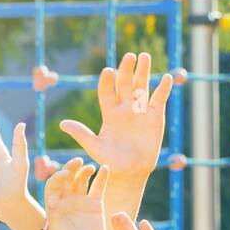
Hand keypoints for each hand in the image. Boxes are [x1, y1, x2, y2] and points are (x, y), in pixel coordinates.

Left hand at [44, 159, 108, 229]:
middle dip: (71, 168)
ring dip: (85, 171)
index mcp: (54, 204)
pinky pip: (98, 188)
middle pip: (68, 179)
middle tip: (77, 161)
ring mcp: (81, 201)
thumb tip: (52, 200)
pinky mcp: (95, 204)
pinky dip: (101, 178)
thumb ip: (55, 215)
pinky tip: (105, 168)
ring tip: (89, 167)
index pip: (54, 185)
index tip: (65, 174)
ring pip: (82, 180)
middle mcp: (67, 200)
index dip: (58, 177)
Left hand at [59, 52, 173, 180]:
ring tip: (145, 57)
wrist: (131, 173)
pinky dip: (163, 89)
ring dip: (143, 72)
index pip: (107, 92)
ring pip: (142, 87)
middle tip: (129, 56)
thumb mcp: (95, 148)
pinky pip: (159, 100)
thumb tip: (62, 124)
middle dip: (127, 70)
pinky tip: (167, 78)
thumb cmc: (110, 162)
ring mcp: (140, 111)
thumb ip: (81, 134)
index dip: (108, 82)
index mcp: (110, 113)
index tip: (108, 71)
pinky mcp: (155, 117)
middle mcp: (125, 108)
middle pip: (125, 84)